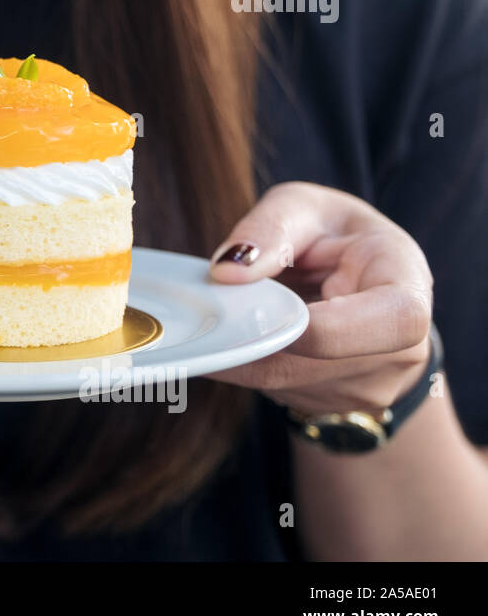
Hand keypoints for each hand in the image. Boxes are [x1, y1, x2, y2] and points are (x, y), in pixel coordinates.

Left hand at [205, 181, 432, 415]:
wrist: (355, 281)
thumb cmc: (334, 237)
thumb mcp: (305, 208)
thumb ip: (269, 229)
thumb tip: (227, 271)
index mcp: (408, 289)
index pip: (393, 322)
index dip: (325, 327)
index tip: (268, 309)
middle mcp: (400, 350)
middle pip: (315, 363)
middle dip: (250, 335)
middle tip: (207, 310)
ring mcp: (368, 388)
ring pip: (283, 382)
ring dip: (239, 350)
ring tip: (223, 314)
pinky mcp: (333, 407)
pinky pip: (275, 391)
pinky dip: (245, 362)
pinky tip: (240, 335)